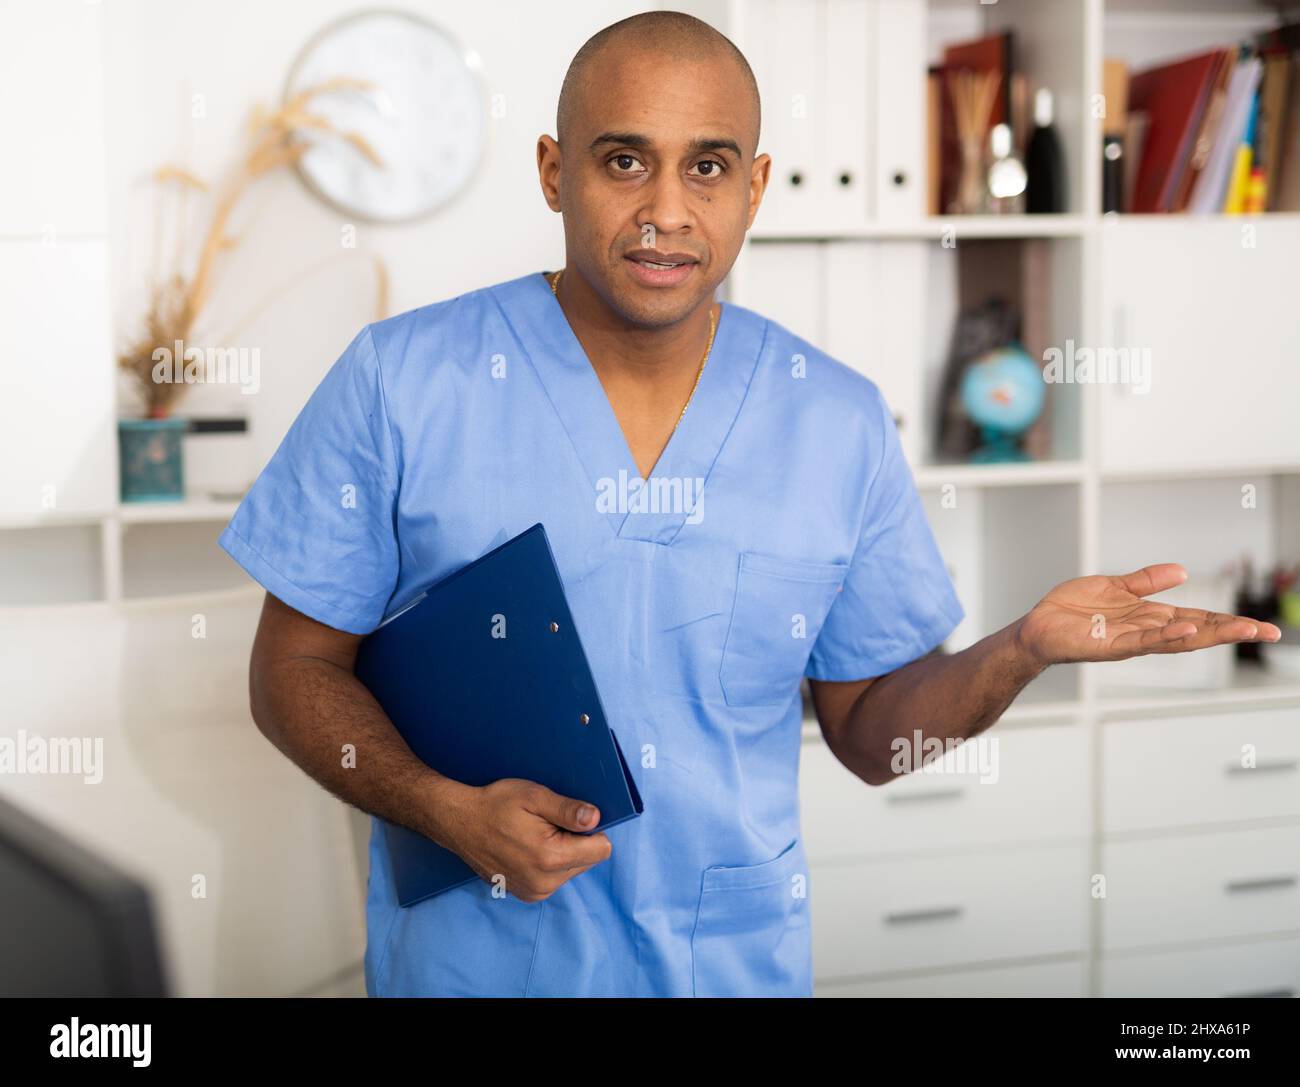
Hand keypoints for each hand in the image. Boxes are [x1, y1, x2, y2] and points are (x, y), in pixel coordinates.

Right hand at [438, 778, 611, 902]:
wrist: (459, 822)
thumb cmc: (495, 805)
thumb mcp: (533, 796)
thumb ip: (568, 810)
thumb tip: (596, 818)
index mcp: (550, 857)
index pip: (601, 849)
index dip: (590, 829)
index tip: (569, 818)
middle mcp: (545, 883)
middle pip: (588, 860)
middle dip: (575, 841)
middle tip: (546, 824)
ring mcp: (534, 892)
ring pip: (573, 869)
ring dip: (561, 852)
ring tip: (534, 835)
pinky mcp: (527, 894)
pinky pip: (555, 878)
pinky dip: (548, 863)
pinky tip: (527, 848)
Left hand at [1015, 563, 1281, 667]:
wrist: (1038, 627)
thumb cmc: (1073, 610)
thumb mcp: (1115, 586)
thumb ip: (1147, 581)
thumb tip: (1182, 571)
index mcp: (1150, 617)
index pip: (1197, 619)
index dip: (1228, 622)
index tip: (1261, 625)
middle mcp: (1146, 631)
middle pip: (1197, 632)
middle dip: (1232, 632)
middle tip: (1268, 632)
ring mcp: (1130, 640)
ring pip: (1177, 639)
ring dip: (1209, 634)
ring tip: (1242, 629)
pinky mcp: (1109, 645)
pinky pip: (1142, 640)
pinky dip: (1165, 636)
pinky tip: (1186, 630)